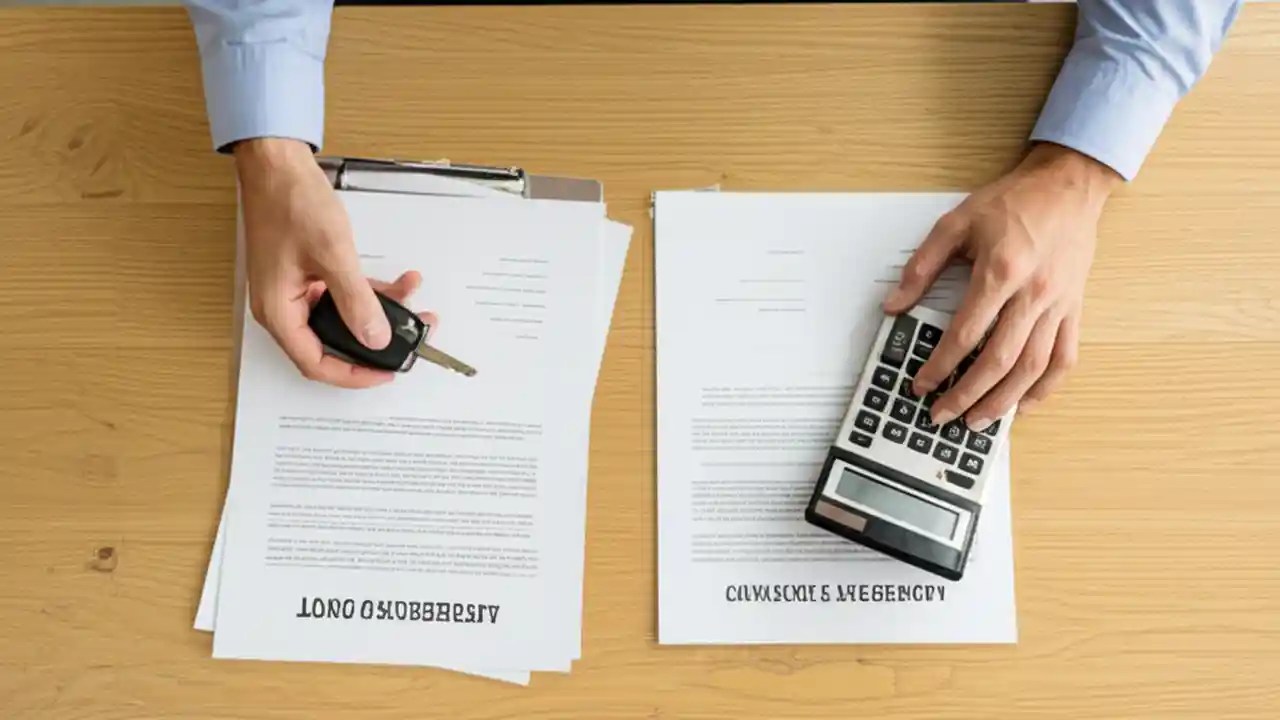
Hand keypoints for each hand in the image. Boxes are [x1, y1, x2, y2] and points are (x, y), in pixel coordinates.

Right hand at [235, 138, 434, 387]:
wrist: (276, 163)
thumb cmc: (289, 201)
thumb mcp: (333, 255)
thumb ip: (357, 301)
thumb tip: (376, 338)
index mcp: (279, 311)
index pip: (317, 363)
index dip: (354, 375)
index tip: (386, 371)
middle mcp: (284, 306)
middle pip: (333, 344)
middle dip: (375, 342)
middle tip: (410, 341)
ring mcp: (296, 290)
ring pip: (344, 318)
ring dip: (380, 313)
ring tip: (415, 306)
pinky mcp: (308, 274)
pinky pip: (343, 295)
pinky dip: (372, 291)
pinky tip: (401, 282)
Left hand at [883, 143, 1120, 428]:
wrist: (1068, 187)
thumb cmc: (1014, 203)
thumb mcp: (956, 223)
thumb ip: (922, 266)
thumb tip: (895, 304)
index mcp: (1000, 272)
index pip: (965, 332)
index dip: (940, 364)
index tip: (921, 383)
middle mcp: (1032, 294)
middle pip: (998, 360)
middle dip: (966, 394)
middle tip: (942, 414)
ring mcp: (1058, 306)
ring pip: (1032, 367)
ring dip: (1003, 401)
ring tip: (977, 421)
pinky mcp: (1074, 310)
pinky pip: (1064, 359)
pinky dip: (1045, 388)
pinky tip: (1024, 404)